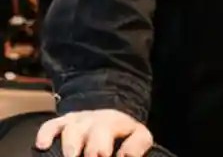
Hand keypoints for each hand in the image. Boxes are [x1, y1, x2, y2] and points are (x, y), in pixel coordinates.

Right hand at [35, 109, 153, 156]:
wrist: (107, 117)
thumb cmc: (122, 134)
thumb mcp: (139, 136)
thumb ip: (135, 147)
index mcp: (117, 122)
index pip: (114, 130)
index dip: (112, 146)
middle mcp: (96, 120)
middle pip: (95, 129)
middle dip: (94, 147)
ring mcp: (77, 121)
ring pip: (73, 128)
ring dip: (71, 144)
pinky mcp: (61, 123)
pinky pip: (51, 125)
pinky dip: (45, 134)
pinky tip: (42, 146)